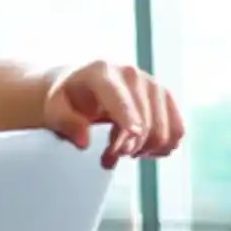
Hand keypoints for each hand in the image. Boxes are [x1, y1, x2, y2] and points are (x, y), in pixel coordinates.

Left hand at [44, 61, 185, 168]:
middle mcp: (132, 74)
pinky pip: (177, 131)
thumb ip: (65, 123)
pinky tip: (139, 148)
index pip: (118, 97)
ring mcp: (153, 85)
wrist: (79, 85)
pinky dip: (160, 147)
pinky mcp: (166, 98)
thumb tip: (83, 142)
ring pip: (163, 130)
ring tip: (120, 152)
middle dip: (126, 147)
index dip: (127, 115)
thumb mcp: (53, 109)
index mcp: (101, 72)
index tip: (133, 132)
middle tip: (107, 158)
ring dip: (143, 150)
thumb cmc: (65, 98)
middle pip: (143, 121)